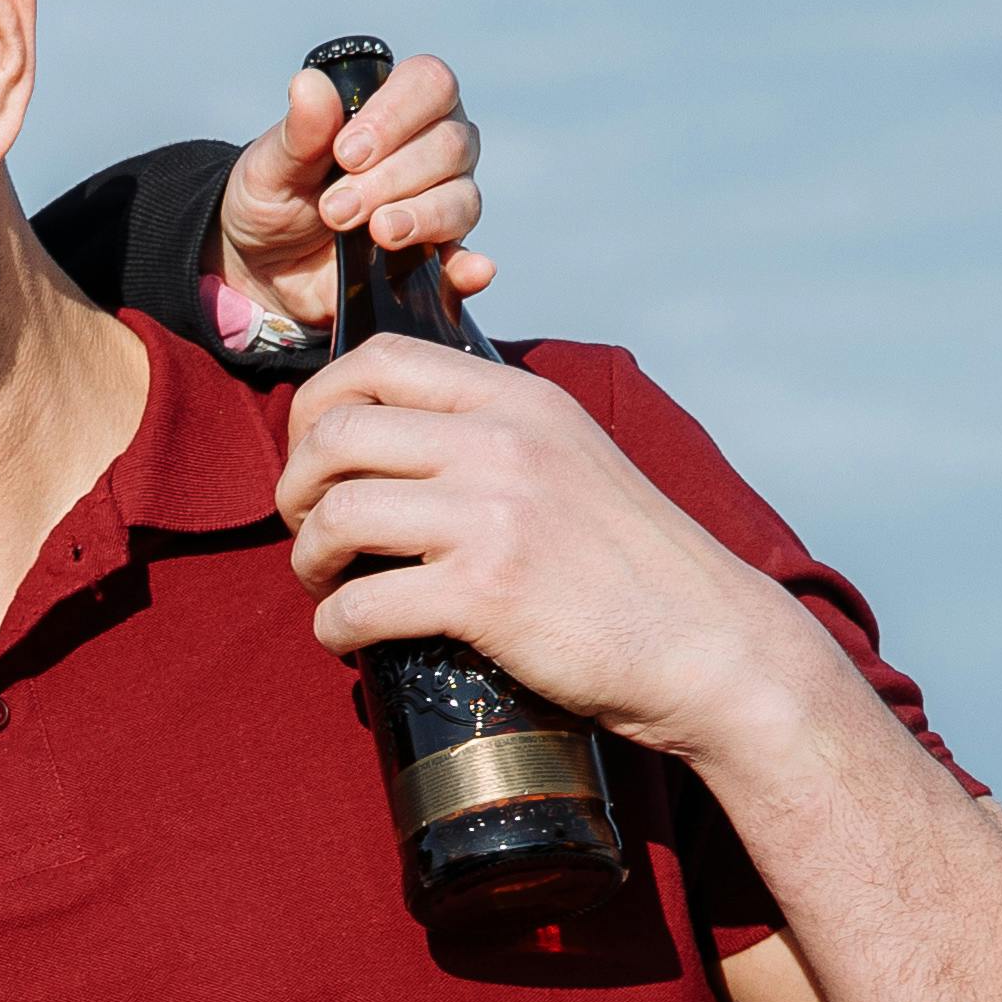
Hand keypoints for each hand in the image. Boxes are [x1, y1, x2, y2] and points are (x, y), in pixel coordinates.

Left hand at [215, 46, 491, 331]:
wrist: (263, 263)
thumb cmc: (274, 194)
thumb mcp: (271, 164)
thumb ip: (298, 130)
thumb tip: (309, 84)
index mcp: (399, 105)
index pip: (430, 84)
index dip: (394, 116)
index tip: (347, 153)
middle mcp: (433, 146)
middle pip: (449, 144)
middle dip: (389, 178)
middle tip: (335, 207)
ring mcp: (442, 200)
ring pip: (461, 198)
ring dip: (418, 216)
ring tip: (374, 232)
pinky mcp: (435, 256)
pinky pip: (466, 260)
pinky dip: (470, 267)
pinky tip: (470, 272)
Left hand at [275, 341, 848, 760]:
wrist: (706, 642)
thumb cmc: (629, 565)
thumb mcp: (569, 459)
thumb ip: (494, 436)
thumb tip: (393, 439)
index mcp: (519, 399)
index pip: (377, 359)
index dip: (316, 406)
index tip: (313, 458)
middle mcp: (503, 441)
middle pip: (335, 434)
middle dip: (295, 487)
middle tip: (308, 529)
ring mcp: (493, 514)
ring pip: (334, 514)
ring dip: (307, 559)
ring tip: (325, 584)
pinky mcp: (484, 593)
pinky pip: (358, 604)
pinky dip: (332, 627)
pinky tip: (346, 639)